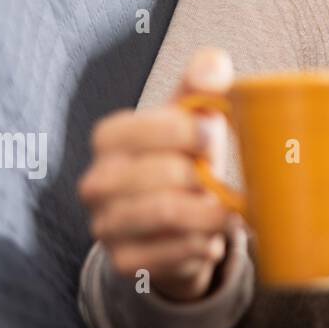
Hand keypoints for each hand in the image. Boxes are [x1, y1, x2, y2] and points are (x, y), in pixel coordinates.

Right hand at [77, 47, 240, 301]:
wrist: (181, 221)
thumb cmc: (186, 155)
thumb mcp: (193, 115)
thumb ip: (203, 83)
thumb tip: (215, 65)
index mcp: (110, 139)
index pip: (137, 129)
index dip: (182, 130)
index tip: (215, 132)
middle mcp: (96, 183)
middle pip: (160, 173)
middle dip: (205, 175)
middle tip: (224, 178)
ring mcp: (105, 225)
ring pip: (165, 214)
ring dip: (211, 212)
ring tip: (231, 210)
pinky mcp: (123, 262)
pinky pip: (169, 255)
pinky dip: (202, 245)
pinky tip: (212, 238)